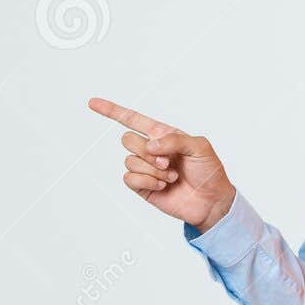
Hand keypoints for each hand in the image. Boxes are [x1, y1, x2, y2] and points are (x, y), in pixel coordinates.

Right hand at [87, 97, 235, 231]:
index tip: (93, 103)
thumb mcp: (200, 147)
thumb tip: (150, 145)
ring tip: (171, 177)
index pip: (133, 119)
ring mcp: (145, 168)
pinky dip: (147, 181)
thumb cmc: (209, 171)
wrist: (211, 201)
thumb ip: (174, 140)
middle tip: (168, 163)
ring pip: (129, 160)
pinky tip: (162, 186)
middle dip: (148, 152)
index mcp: (163, 135)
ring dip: (152, 170)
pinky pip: (129, 178)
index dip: (112, 111)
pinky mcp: (142, 186)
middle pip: (127, 140)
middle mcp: (151, 150)